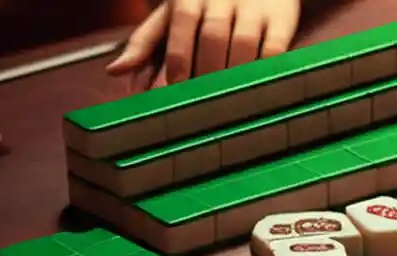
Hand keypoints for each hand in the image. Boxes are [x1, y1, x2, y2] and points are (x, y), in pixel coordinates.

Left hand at [107, 0, 301, 84]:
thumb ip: (146, 42)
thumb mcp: (173, 14)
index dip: (179, 60)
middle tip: (201, 104)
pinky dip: (264, 70)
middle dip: (206, 73)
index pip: (182, 27)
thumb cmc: (206, 3)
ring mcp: (254, 7)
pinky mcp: (282, 18)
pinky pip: (274, 48)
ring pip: (243, 44)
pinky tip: (254, 89)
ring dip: (233, 75)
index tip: (176, 89)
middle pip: (213, 37)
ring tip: (226, 102)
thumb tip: (114, 72)